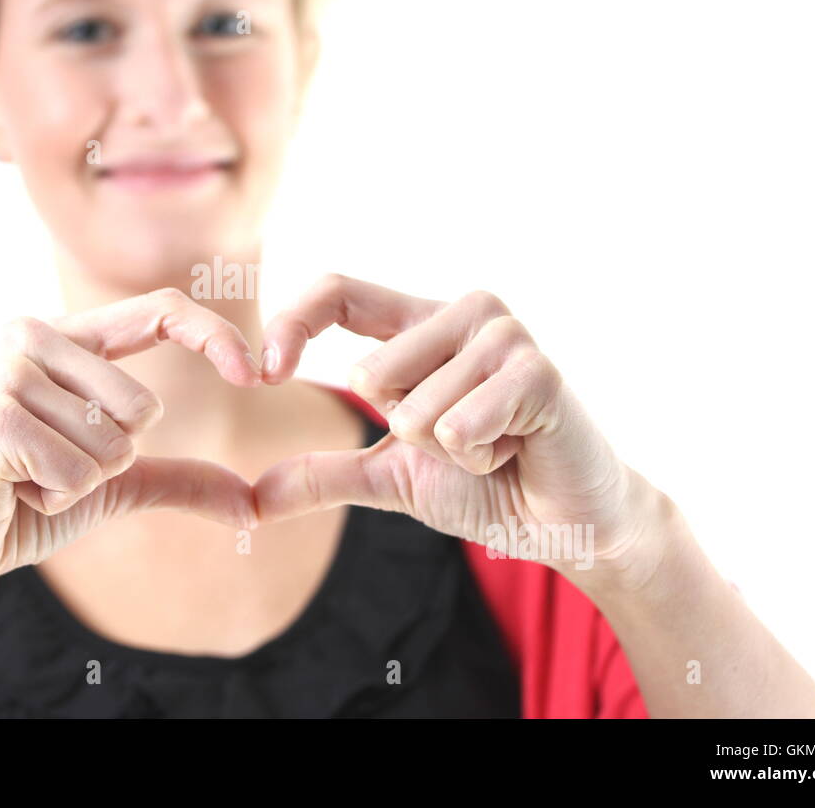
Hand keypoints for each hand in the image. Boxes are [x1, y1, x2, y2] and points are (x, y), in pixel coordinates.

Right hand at [0, 288, 261, 602]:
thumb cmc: (22, 502)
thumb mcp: (113, 484)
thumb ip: (180, 479)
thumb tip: (254, 506)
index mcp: (63, 337)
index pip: (158, 309)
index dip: (214, 334)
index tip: (257, 374)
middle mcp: (30, 336)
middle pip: (144, 406)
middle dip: (112, 460)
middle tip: (49, 466)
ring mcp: (6, 373)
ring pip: (114, 445)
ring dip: (79, 483)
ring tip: (25, 478)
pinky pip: (81, 473)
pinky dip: (57, 498)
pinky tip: (11, 491)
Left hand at [252, 274, 660, 584]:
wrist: (563, 523)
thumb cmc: (485, 484)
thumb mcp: (391, 476)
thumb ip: (324, 475)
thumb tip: (251, 497)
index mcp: (421, 324)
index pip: (339, 290)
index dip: (293, 323)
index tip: (265, 374)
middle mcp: (461, 313)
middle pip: (368, 371)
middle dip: (404, 433)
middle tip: (461, 439)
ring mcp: (503, 335)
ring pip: (413, 409)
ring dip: (448, 451)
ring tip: (493, 444)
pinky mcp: (537, 370)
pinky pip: (459, 427)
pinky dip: (479, 458)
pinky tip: (515, 449)